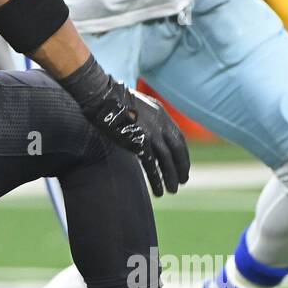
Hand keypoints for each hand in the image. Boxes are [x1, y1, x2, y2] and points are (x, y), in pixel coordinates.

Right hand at [90, 81, 190, 197]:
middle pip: (177, 150)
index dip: (183, 154)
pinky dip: (156, 179)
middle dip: (182, 167)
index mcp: (161, 114)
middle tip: (183, 181)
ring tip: (172, 190)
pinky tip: (158, 190)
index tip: (183, 166)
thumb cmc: (114, 101)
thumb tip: (147, 136)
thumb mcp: (138, 106)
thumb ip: (147, 119)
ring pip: (167, 160)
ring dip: (171, 177)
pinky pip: (151, 165)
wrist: (103, 97)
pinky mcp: (139, 142)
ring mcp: (151, 133)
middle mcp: (160, 124)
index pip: (179, 138)